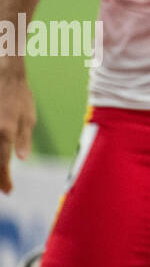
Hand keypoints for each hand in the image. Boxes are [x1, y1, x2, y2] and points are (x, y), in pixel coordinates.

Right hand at [0, 61, 34, 194]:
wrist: (5, 75)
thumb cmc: (20, 96)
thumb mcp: (29, 117)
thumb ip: (24, 140)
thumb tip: (22, 159)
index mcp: (6, 133)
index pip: (2, 164)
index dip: (4, 180)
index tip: (9, 191)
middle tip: (3, 188)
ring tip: (0, 177)